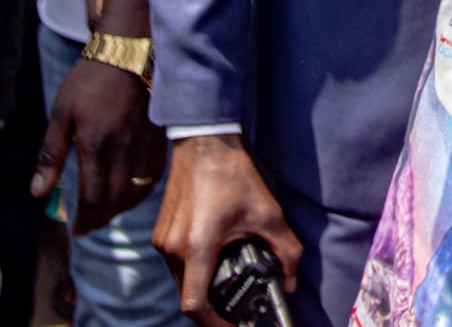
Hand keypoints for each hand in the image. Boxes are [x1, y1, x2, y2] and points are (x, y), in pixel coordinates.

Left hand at [36, 55, 164, 235]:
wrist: (130, 49)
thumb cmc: (90, 79)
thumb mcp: (61, 113)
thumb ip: (50, 155)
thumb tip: (38, 193)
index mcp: (95, 143)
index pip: (92, 198)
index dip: (84, 220)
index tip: (76, 230)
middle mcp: (123, 148)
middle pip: (115, 200)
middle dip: (100, 218)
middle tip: (89, 224)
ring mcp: (144, 142)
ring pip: (137, 191)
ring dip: (121, 208)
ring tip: (106, 211)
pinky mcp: (159, 135)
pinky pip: (153, 175)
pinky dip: (141, 191)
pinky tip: (130, 191)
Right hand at [154, 133, 301, 326]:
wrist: (205, 143)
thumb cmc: (234, 175)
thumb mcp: (269, 214)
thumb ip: (286, 251)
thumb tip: (290, 283)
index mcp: (197, 247)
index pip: (194, 304)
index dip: (214, 324)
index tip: (231, 326)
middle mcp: (173, 247)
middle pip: (188, 295)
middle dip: (212, 306)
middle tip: (236, 304)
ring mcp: (162, 240)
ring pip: (180, 280)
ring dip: (202, 286)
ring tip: (228, 279)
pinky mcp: (160, 232)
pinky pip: (175, 264)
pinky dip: (193, 270)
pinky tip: (215, 258)